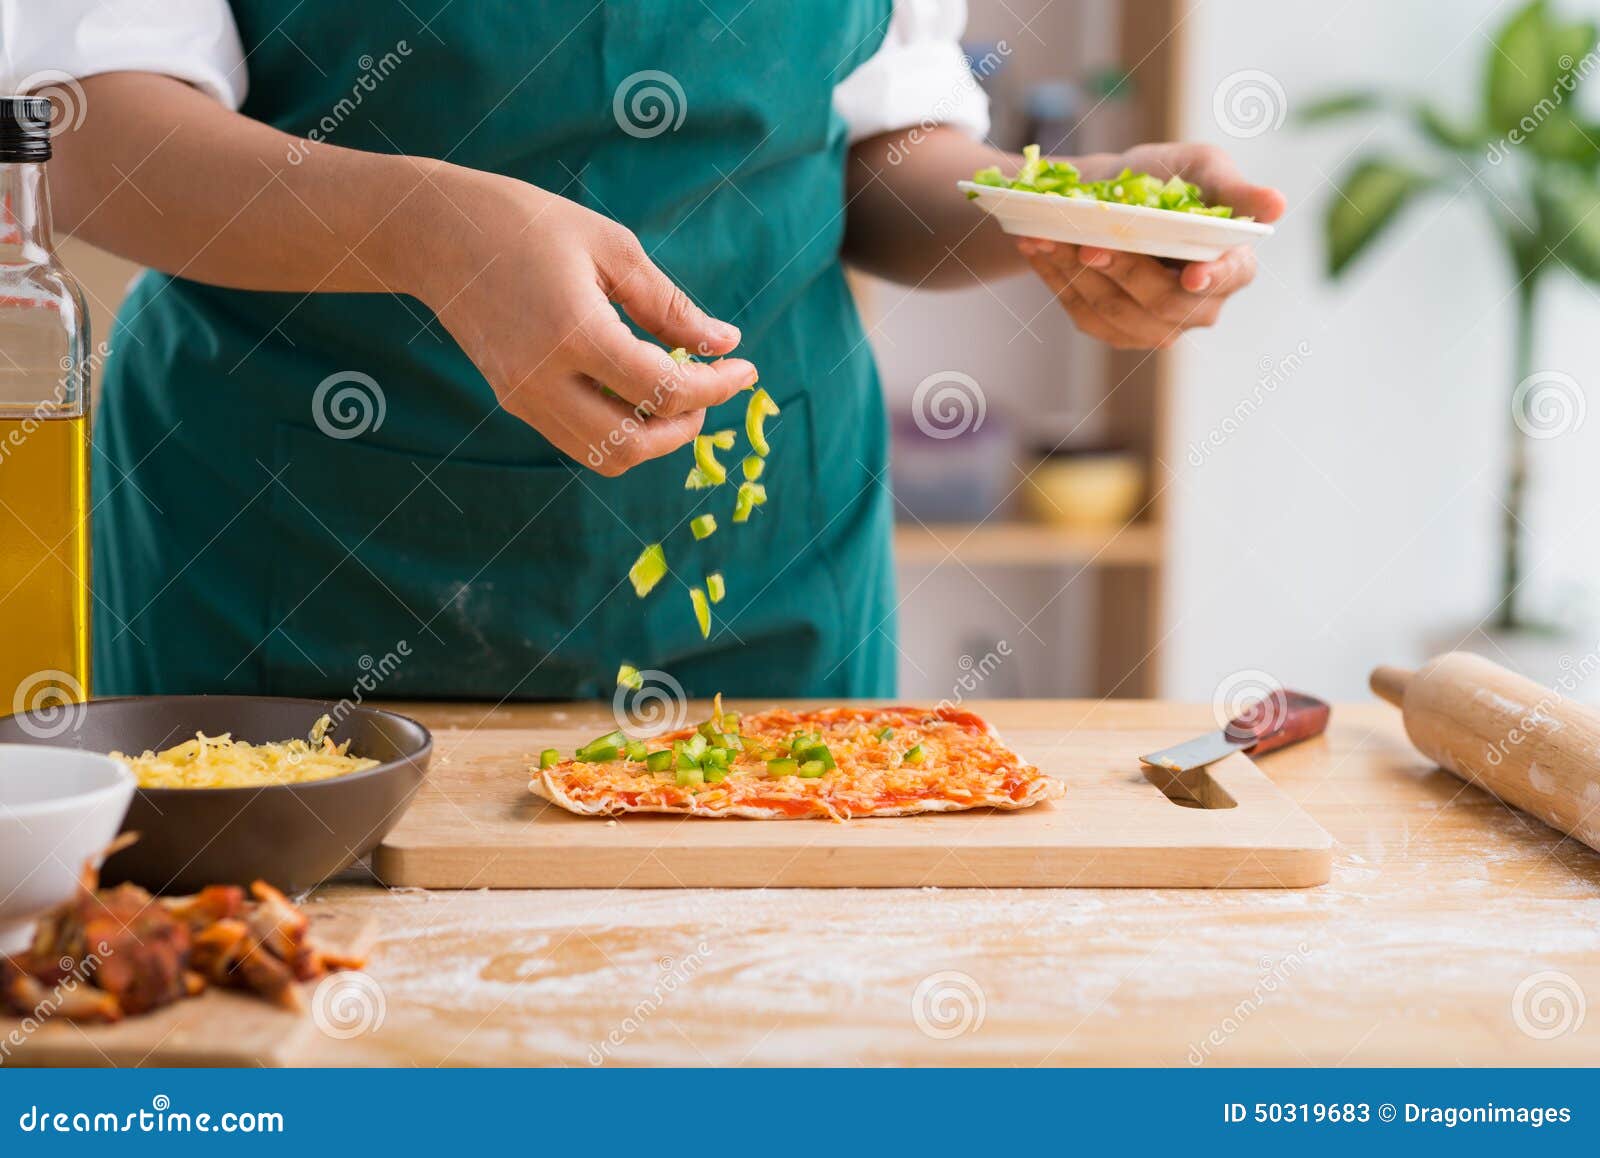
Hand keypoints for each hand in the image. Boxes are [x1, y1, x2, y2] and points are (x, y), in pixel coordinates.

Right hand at [412, 166, 756, 474]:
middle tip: (709, 391)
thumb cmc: (529, 224)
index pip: (663, 391)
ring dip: (654, 438)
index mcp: (574, 334)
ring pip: (607, 456)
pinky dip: (619, 430)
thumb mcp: (613, 249)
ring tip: (676, 393)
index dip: (716, 389)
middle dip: (687, 426)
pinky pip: (579, 441)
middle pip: (636, 445)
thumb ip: (671, 306)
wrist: (436, 233)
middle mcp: (544, 380)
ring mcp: (523, 399)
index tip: (746, 370)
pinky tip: (635, 391)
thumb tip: (726, 345)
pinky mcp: (513, 402)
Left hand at [1018, 142, 1285, 349]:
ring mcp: (1157, 327)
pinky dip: (1056, 279)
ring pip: (1117, 312)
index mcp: (1233, 265)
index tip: (1192, 274)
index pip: (1229, 277)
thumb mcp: (1202, 168)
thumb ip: (1234, 190)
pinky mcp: (1117, 331)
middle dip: (1125, 272)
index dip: (1213, 277)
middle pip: (1165, 304)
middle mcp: (1201, 307)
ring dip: (1076, 275)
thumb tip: (1277, 205)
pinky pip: (1085, 313)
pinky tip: (1037, 248)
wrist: (1112, 198)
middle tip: (1088, 244)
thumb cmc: (1166, 178)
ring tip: (1045, 237)